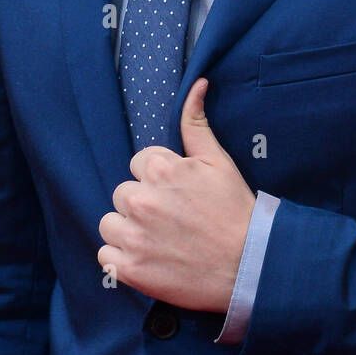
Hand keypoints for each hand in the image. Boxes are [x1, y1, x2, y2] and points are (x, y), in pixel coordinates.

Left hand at [97, 77, 255, 311]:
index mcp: (160, 170)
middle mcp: (141, 201)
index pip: (139, 165)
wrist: (249, 265)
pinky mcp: (129, 269)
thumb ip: (196, 124)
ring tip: (159, 240)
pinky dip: (122, 260)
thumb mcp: (218, 161)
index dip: (159, 180)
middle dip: (143, 203)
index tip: (180, 195)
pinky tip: (149, 258)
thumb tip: (197, 84)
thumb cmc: (235, 211)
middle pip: (123, 194)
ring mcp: (133, 237)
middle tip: (172, 220)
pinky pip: (106, 256)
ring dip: (127, 230)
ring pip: (110, 223)